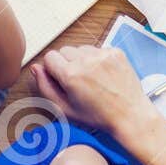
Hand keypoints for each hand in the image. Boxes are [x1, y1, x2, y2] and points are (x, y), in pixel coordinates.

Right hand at [31, 45, 161, 147]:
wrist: (129, 114)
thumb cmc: (96, 116)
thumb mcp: (64, 108)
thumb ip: (45, 87)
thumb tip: (36, 68)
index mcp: (71, 74)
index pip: (49, 56)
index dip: (52, 69)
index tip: (59, 79)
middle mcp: (86, 60)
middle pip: (64, 50)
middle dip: (65, 63)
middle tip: (75, 81)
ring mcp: (103, 54)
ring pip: (80, 48)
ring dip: (81, 59)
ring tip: (90, 78)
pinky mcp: (116, 52)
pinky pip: (97, 49)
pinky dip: (96, 59)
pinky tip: (102, 74)